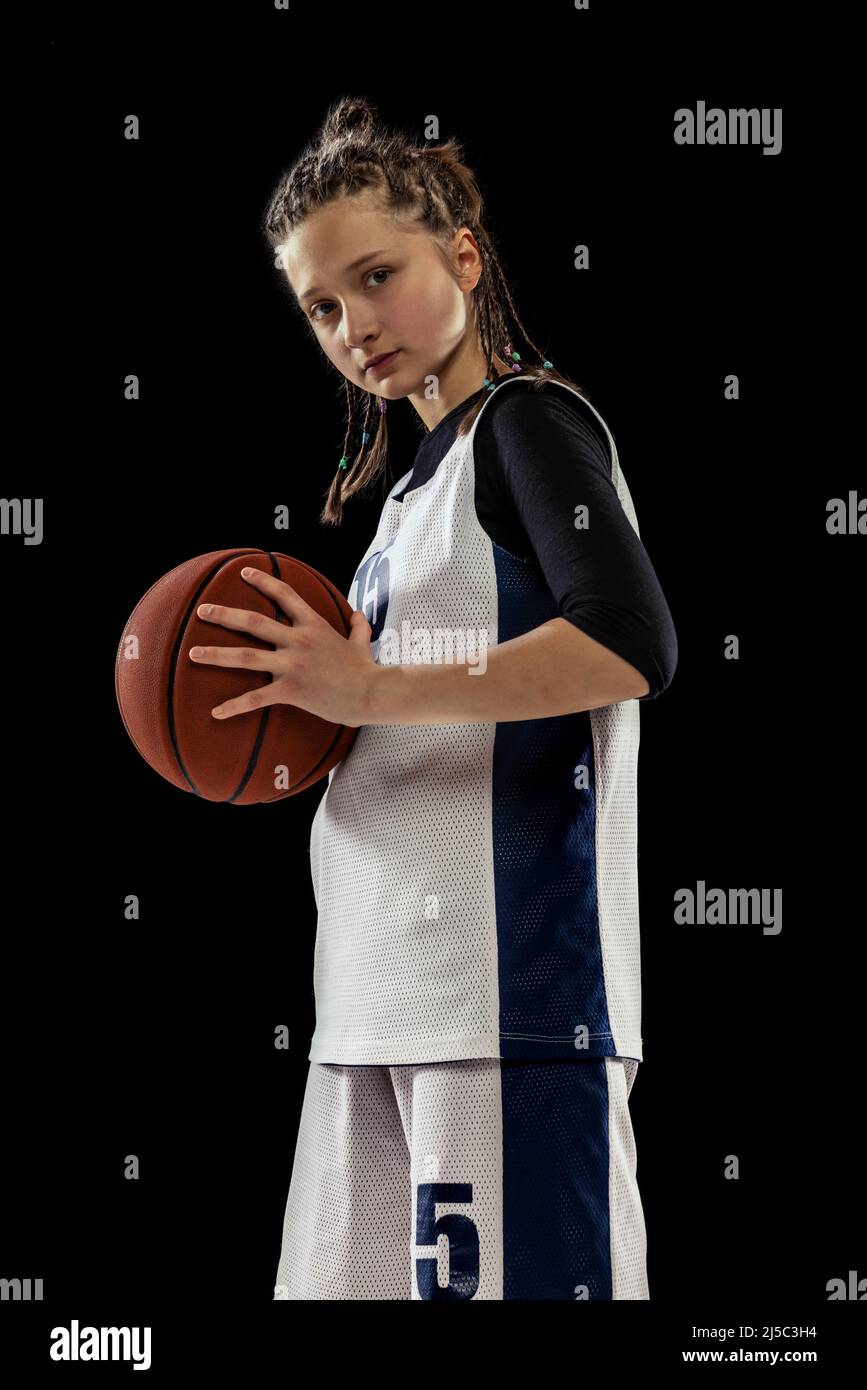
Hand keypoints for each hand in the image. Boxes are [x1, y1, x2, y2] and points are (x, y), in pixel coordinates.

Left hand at [188, 566, 377, 726]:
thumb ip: (357, 627)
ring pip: (246, 656)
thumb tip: (358, 615)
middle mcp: (298, 641)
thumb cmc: (366, 669)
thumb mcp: (362, 642)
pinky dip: (234, 706)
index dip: (263, 581)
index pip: (284, 595)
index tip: (243, 573)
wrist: (371, 693)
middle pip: (253, 622)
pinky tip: (215, 712)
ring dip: (216, 654)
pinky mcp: (290, 690)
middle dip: (224, 615)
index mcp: (313, 625)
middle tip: (201, 611)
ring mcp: (292, 665)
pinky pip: (256, 698)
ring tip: (193, 653)